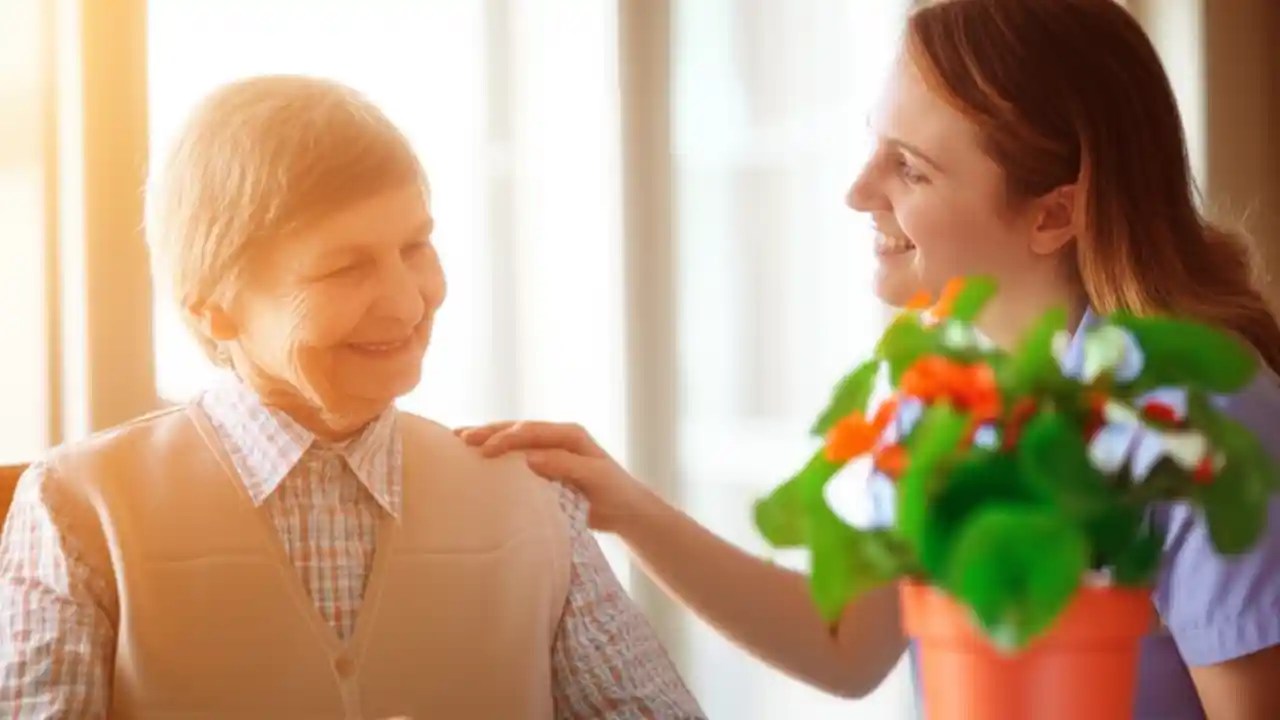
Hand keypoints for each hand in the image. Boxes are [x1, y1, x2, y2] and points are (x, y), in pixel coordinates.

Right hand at [455, 421, 659, 532]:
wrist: (626, 510)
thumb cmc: (615, 492)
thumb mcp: (594, 476)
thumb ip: (564, 464)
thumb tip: (529, 458)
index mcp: (569, 434)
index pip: (531, 431)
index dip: (505, 438)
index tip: (484, 450)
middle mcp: (557, 438)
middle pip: (517, 429)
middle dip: (488, 432)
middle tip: (460, 438)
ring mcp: (549, 451)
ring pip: (513, 440)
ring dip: (488, 438)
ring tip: (458, 439)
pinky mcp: (544, 466)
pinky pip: (517, 456)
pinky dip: (497, 454)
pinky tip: (478, 457)